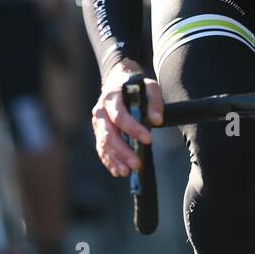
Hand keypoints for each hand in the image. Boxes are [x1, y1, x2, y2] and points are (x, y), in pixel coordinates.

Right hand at [92, 60, 162, 176]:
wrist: (117, 81)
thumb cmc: (134, 86)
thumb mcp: (148, 87)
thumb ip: (154, 102)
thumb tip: (157, 120)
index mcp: (111, 98)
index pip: (120, 116)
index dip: (133, 128)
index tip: (148, 139)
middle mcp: (100, 111)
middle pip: (109, 134)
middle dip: (123, 151)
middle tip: (137, 164)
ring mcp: (97, 123)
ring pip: (103, 144)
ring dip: (115, 160)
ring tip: (127, 172)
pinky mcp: (98, 132)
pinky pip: (102, 149)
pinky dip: (109, 161)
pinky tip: (118, 171)